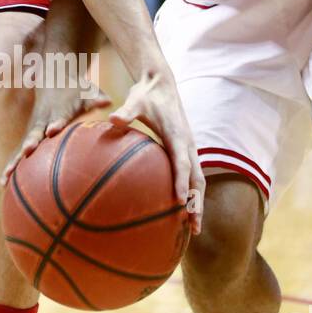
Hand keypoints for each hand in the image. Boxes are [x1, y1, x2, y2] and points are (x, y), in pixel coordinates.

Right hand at [2, 74, 110, 182]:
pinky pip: (18, 154)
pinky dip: (11, 167)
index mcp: (57, 111)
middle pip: (34, 133)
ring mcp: (32, 131)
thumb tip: (107, 101)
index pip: (57, 117)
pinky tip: (3, 184)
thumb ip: (95, 98)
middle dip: (31, 142)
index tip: (52, 130)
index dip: (56, 123)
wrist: (51, 80)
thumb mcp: (87, 92)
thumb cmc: (75, 90)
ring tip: (6, 177)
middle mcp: (41, 121)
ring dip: (14, 161)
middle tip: (27, 151)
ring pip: (21, 148)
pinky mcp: (28, 139)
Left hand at [107, 70, 203, 233]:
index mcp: (178, 136)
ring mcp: (189, 149)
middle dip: (197, 204)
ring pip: (198, 181)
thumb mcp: (135, 101)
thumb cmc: (146, 94)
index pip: (183, 164)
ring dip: (197, 203)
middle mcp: (188, 145)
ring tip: (193, 228)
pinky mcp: (185, 151)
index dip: (182, 183)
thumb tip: (113, 120)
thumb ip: (126, 112)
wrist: (161, 83)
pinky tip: (179, 210)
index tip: (179, 202)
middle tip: (194, 227)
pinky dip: (189, 194)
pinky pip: (190, 176)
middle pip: (198, 180)